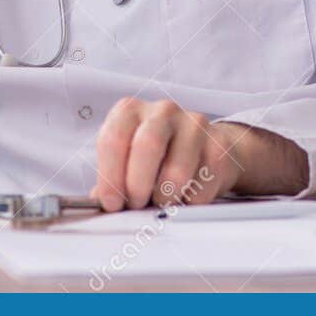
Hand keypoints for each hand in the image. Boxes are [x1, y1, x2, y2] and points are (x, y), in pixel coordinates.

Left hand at [89, 96, 307, 210]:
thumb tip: (97, 205)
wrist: (204, 147)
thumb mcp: (126, 161)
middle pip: (147, 146)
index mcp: (130, 111)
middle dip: (137, 185)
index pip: (113, 138)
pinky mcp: (218, 145)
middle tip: (136, 204)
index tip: (111, 203)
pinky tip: (184, 195)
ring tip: (161, 201)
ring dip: (164, 198)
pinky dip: (188, 202)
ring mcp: (194, 124)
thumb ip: (110, 181)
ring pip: (176, 172)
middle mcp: (162, 110)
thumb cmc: (156, 157)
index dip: (110, 176)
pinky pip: (200, 187)